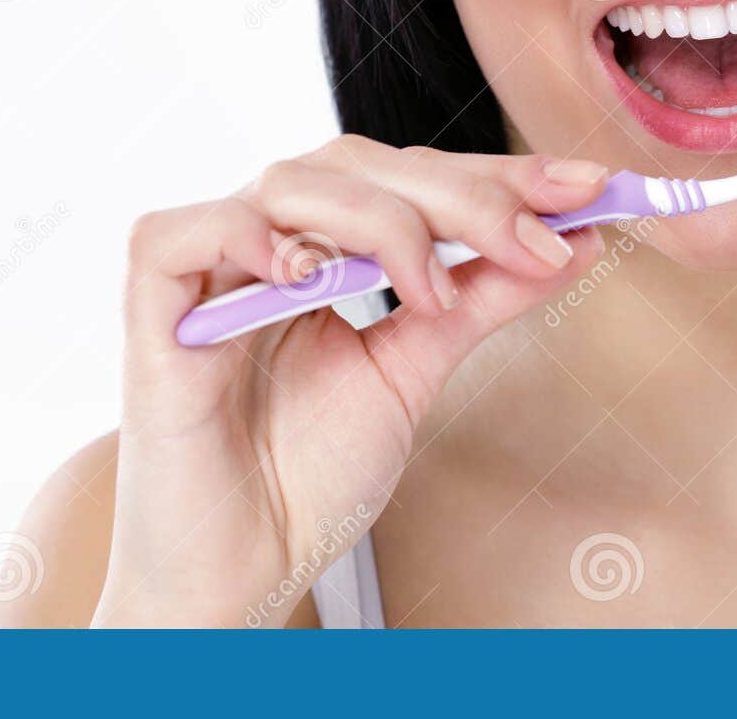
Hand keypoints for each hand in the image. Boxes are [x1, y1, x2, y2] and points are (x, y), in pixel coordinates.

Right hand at [90, 136, 608, 625]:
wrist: (241, 572)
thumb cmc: (308, 476)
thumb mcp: (415, 371)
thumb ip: (480, 302)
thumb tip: (571, 242)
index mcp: (323, 247)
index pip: (410, 178)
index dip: (495, 175)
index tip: (585, 186)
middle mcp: (265, 242)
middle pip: (358, 165)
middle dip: (461, 193)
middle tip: (537, 236)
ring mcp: (207, 271)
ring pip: (287, 183)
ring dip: (380, 221)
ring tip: (432, 291)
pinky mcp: (151, 311)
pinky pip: (179, 235)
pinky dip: (246, 236)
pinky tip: (308, 275)